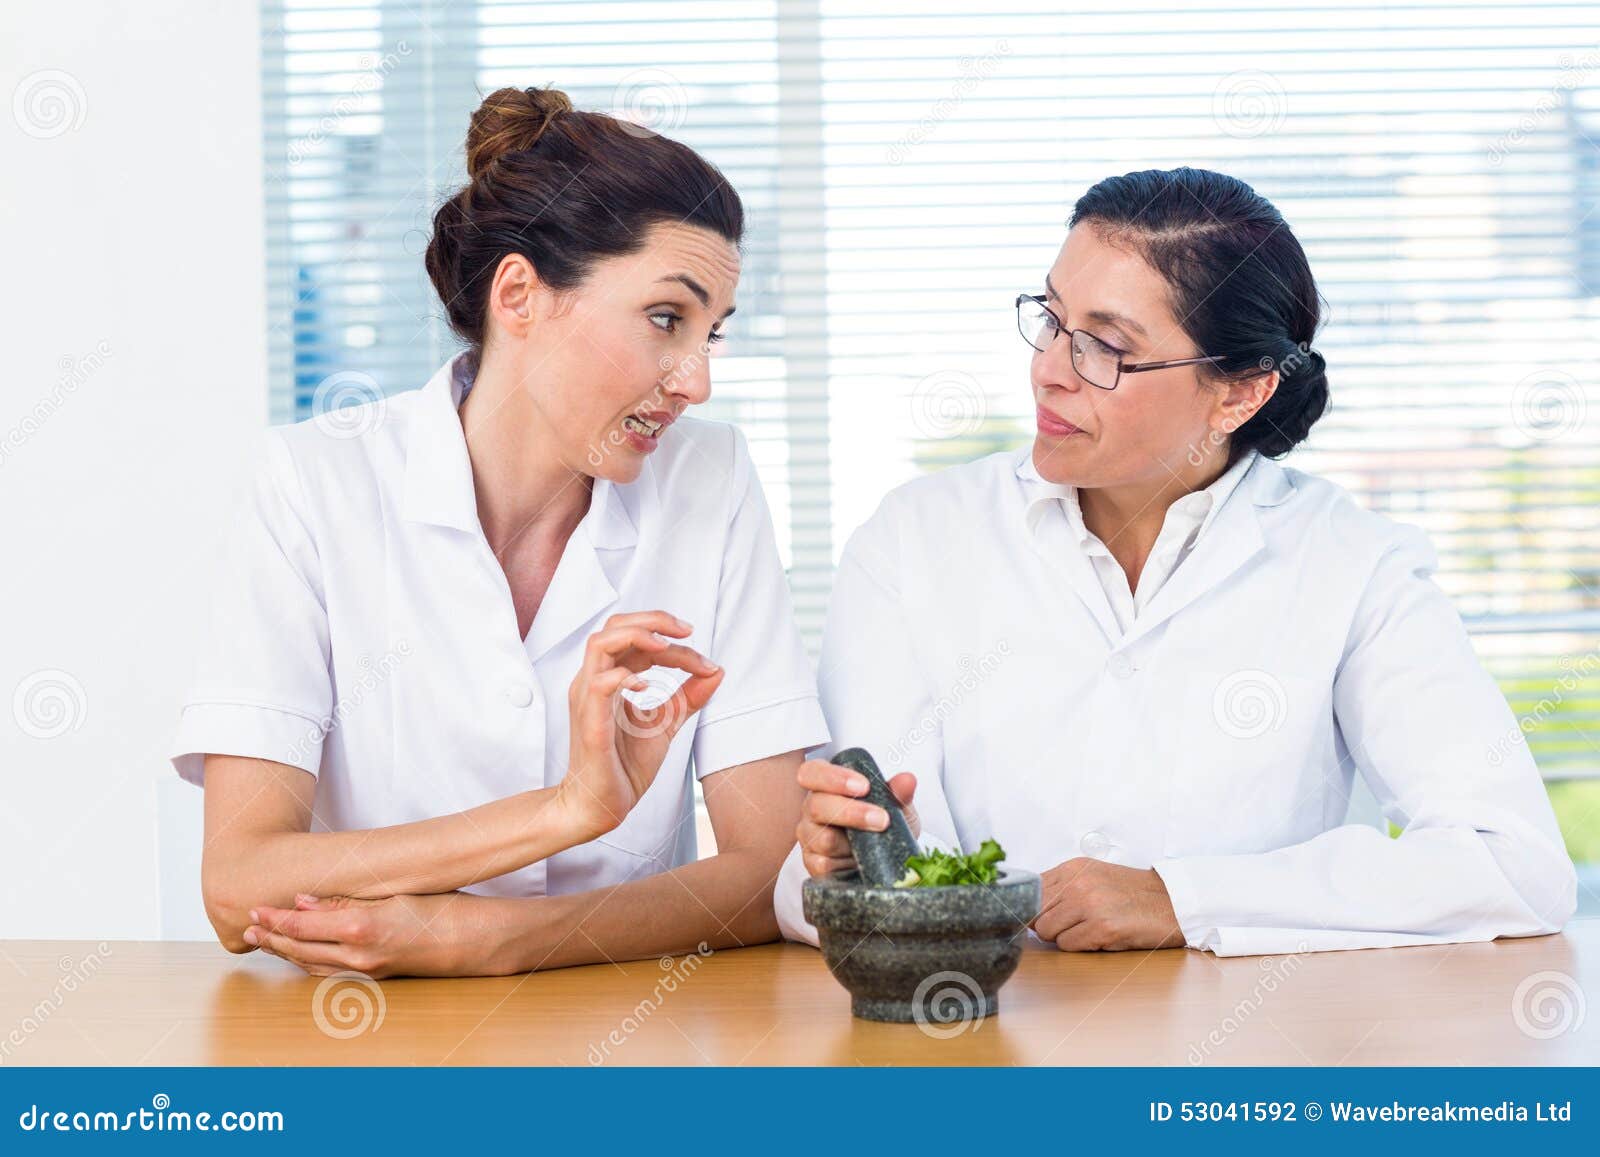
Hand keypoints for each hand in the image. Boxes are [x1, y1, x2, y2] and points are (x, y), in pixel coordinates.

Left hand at [243, 891, 525, 977]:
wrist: (477, 942)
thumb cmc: (445, 910)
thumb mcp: (394, 895)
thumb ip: (346, 901)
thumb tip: (304, 902)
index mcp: (361, 929)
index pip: (302, 926)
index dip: (274, 919)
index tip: (253, 910)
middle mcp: (358, 956)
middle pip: (300, 950)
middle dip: (271, 939)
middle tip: (248, 927)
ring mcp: (366, 970)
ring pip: (312, 965)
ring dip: (286, 953)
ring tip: (266, 940)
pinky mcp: (377, 975)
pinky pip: (331, 971)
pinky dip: (309, 961)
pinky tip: (302, 954)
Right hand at [559, 611, 723, 836]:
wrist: (602, 805)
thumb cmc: (624, 765)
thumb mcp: (665, 724)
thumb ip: (687, 698)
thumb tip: (716, 671)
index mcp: (610, 679)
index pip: (638, 640)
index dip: (673, 642)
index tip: (704, 662)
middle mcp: (594, 681)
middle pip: (614, 626)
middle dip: (653, 620)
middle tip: (686, 630)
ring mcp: (588, 699)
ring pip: (600, 644)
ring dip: (636, 636)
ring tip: (665, 646)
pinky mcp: (590, 722)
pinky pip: (598, 685)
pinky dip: (624, 677)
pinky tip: (646, 686)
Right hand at [794, 757, 920, 879]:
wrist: (887, 858)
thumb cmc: (883, 822)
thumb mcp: (896, 805)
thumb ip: (899, 792)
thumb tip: (907, 780)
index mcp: (825, 786)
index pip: (812, 773)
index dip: (833, 777)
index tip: (864, 786)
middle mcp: (811, 809)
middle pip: (816, 805)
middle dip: (851, 812)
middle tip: (882, 818)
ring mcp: (810, 838)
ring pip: (822, 838)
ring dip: (851, 842)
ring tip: (875, 842)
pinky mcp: (813, 864)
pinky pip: (824, 864)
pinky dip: (846, 863)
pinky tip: (860, 860)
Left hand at [1030, 858, 1184, 951]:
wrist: (1171, 903)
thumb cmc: (1131, 893)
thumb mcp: (1093, 877)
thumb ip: (1062, 887)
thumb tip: (1029, 908)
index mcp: (1073, 868)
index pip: (1030, 890)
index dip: (1032, 908)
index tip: (1039, 917)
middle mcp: (1077, 883)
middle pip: (1035, 914)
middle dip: (1048, 925)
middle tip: (1072, 926)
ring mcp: (1089, 905)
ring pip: (1047, 932)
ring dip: (1063, 937)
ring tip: (1087, 930)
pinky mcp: (1102, 928)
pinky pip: (1068, 945)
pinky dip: (1079, 947)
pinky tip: (1099, 937)